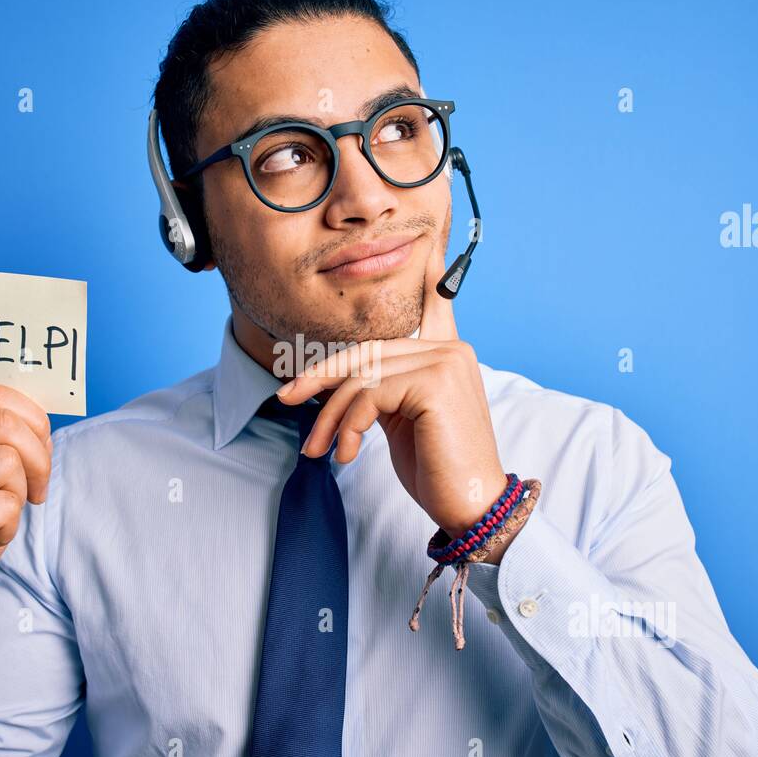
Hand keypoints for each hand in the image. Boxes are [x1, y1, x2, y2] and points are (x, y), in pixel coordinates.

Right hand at [0, 384, 52, 639]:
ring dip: (15, 502)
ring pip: (8, 465)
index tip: (37, 459)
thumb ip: (0, 440)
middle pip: (7, 425)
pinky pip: (2, 506)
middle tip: (33, 495)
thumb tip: (41, 419)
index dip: (33, 424)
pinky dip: (5, 529)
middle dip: (38, 462)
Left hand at [277, 240, 506, 536]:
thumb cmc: (436, 469)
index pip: (401, 326)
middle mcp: (450, 349)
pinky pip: (368, 395)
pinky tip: (347, 454)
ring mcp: (445, 362)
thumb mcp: (401, 420)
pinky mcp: (434, 383)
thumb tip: (342, 378)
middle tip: (286, 399)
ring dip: (329, 417)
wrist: (471, 508)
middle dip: (320, 378)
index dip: (416, 284)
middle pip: (366, 351)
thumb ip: (381, 388)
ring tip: (319, 450)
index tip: (427, 248)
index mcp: (445, 353)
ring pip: (361, 376)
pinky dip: (347, 425)